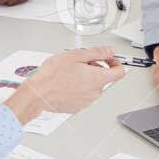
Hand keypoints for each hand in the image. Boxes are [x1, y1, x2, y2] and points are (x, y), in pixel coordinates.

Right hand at [8, 47, 124, 121]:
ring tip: (70, 73)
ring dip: (86, 78)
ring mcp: (86, 101)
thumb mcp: (76, 55)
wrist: (38, 94)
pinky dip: (78, 88)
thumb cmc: (52, 76)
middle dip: (95, 68)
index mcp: (98, 78)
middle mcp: (95, 92)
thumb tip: (109, 51)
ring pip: (92, 86)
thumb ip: (97, 52)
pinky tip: (66, 83)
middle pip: (104, 78)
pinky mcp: (77, 107)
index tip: (109, 59)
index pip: (120, 72)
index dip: (116, 63)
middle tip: (80, 62)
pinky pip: (83, 95)